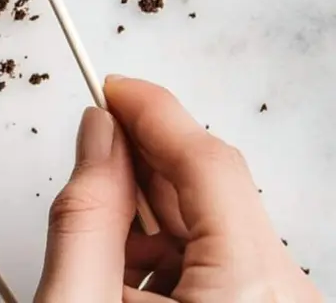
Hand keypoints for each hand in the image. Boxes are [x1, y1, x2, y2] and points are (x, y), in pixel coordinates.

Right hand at [35, 77, 322, 301]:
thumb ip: (86, 213)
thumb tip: (99, 133)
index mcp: (248, 294)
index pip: (208, 163)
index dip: (154, 112)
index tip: (112, 88)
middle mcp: (283, 298)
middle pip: (210, 188)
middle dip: (140, 166)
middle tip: (91, 160)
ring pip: (212, 220)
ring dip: (148, 216)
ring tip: (102, 254)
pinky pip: (220, 254)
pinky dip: (168, 250)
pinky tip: (128, 277)